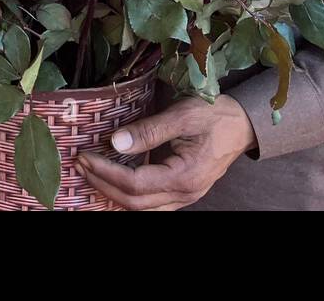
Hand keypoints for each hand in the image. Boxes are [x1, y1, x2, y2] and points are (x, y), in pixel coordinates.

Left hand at [77, 95, 256, 209]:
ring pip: (142, 208)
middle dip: (103, 185)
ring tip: (91, 173)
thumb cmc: (215, 115)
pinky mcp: (183, 192)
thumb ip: (149, 130)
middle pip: (135, 202)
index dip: (106, 172)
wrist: (243, 124)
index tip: (85, 156)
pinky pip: (151, 203)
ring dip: (113, 193)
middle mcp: (185, 194)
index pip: (135, 184)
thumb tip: (115, 142)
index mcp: (185, 176)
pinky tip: (114, 180)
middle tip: (80, 165)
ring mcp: (185, 197)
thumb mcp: (182, 115)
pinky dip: (129, 196)